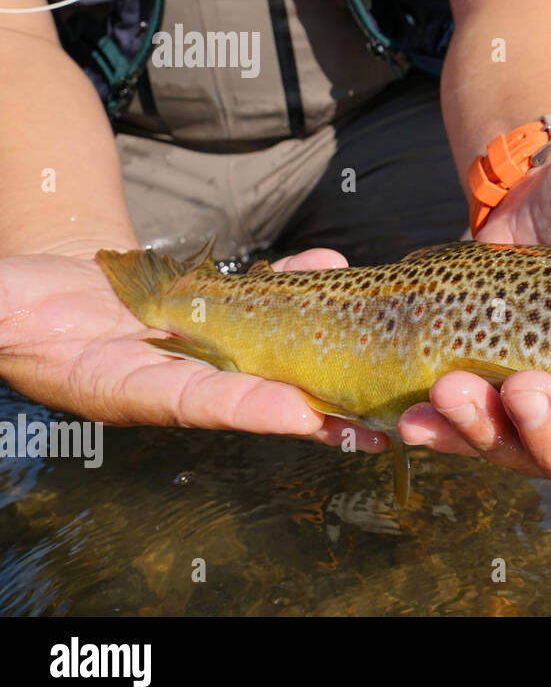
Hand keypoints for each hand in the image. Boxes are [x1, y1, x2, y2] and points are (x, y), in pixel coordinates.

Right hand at [0, 248, 387, 450]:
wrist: (40, 290)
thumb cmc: (9, 307)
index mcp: (122, 388)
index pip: (191, 404)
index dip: (246, 410)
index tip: (300, 414)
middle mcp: (172, 375)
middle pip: (252, 394)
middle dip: (315, 410)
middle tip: (374, 421)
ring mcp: (196, 344)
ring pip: (271, 347)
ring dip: (325, 345)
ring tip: (378, 344)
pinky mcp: (211, 311)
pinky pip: (263, 297)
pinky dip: (297, 281)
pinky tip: (329, 266)